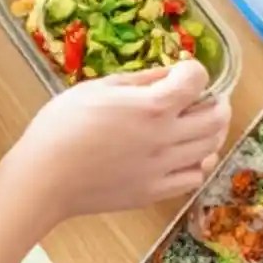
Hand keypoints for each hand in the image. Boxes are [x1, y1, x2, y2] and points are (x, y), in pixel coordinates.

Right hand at [0, 62, 231, 226]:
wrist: (45, 177)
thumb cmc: (62, 126)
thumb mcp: (96, 88)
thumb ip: (138, 81)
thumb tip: (167, 74)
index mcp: (151, 106)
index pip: (197, 81)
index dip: (195, 71)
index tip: (185, 72)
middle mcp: (165, 137)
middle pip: (216, 118)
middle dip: (217, 102)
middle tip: (207, 98)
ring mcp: (162, 168)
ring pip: (211, 149)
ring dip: (212, 132)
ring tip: (200, 124)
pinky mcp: (155, 192)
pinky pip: (193, 178)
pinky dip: (197, 163)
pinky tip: (185, 155)